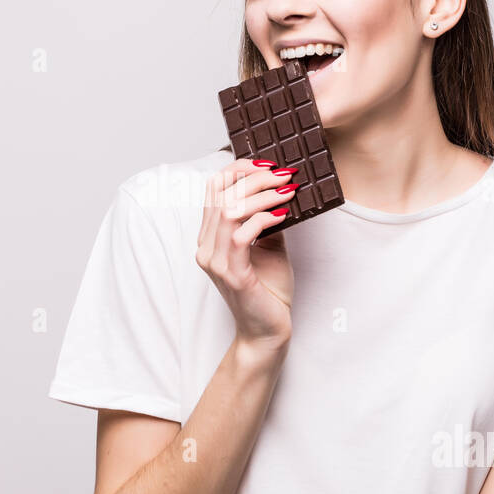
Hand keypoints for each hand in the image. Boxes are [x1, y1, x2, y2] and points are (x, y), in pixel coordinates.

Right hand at [195, 158, 295, 347]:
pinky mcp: (232, 275)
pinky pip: (241, 236)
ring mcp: (215, 262)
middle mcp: (206, 247)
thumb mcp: (269, 246)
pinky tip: (283, 214)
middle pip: (221, 194)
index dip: (237, 170)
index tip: (266, 163)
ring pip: (229, 211)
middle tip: (284, 174)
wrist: (267, 330)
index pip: (212, 189)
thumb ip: (265, 219)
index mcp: (210, 237)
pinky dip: (263, 219)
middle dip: (255, 178)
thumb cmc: (268, 290)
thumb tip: (280, 189)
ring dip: (261, 195)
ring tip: (287, 190)